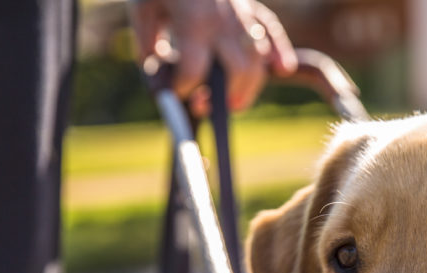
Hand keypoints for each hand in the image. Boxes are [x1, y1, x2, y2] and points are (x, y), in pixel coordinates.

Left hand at [130, 0, 296, 113]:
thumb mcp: (143, 8)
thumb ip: (148, 45)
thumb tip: (158, 78)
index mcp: (194, 21)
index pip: (194, 70)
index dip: (184, 88)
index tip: (175, 93)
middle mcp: (223, 20)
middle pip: (238, 72)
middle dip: (225, 98)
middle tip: (207, 107)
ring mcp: (241, 12)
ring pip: (258, 58)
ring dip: (250, 87)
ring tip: (235, 103)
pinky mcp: (249, 4)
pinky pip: (272, 29)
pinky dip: (281, 50)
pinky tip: (284, 69)